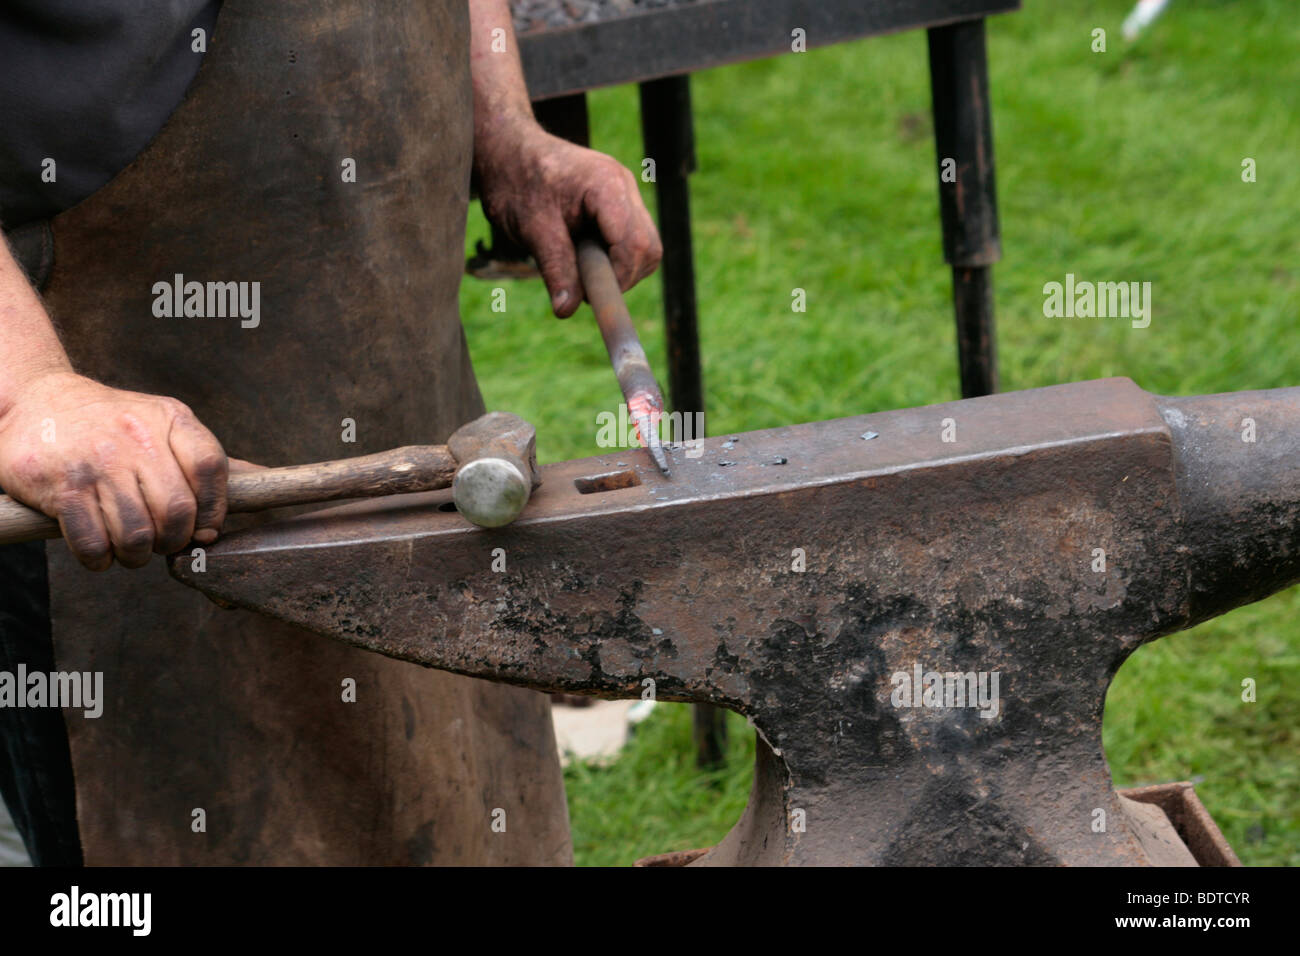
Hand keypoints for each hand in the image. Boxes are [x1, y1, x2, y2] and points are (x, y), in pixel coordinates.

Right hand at [0, 371, 228, 569]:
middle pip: (177, 511)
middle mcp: (136, 436)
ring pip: (138, 534)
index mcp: (170, 418)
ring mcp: (98, 462)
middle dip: (174, 541)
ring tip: (131, 547)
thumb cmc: (112, 424)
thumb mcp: (163, 422)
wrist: (36, 402)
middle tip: (162, 542)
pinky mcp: (62, 487)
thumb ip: (203, 456)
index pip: (211, 469)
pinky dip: (101, 559)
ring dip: (138, 554)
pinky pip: (94, 544)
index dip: (214, 510)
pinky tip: (101, 549)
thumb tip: (264, 481)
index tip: (204, 529)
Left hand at [476, 124, 662, 316]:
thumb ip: (555, 268)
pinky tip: (586, 257)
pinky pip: (634, 241)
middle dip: (622, 277)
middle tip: (584, 287)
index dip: (616, 278)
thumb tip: (566, 310)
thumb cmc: (516, 180)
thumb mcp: (531, 229)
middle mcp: (624, 186)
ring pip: (646, 248)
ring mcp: (625, 193)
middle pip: (648, 248)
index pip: (633, 244)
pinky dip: (615, 260)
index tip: (587, 295)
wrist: (508, 149)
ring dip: (620, 270)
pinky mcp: (620, 204)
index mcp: (606, 185)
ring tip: (581, 269)